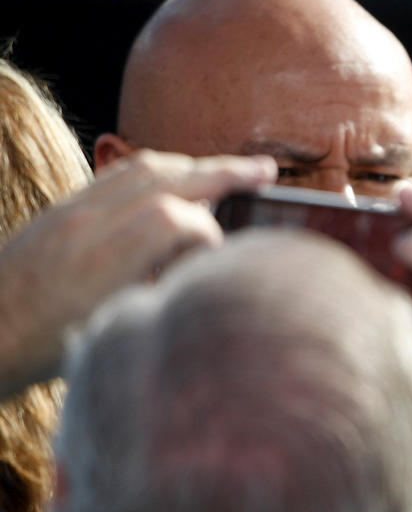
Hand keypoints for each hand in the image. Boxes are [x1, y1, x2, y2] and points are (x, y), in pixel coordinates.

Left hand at [0, 149, 274, 398]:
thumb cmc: (44, 347)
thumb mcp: (113, 332)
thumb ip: (159, 294)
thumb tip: (202, 267)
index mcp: (102, 261)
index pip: (175, 217)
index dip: (209, 230)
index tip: (224, 251)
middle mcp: (86, 225)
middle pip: (166, 177)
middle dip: (223, 171)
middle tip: (266, 170)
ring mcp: (70, 211)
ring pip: (142, 166)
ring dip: (192, 164)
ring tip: (229, 170)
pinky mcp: (59, 209)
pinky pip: (116, 174)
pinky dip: (157, 169)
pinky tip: (176, 177)